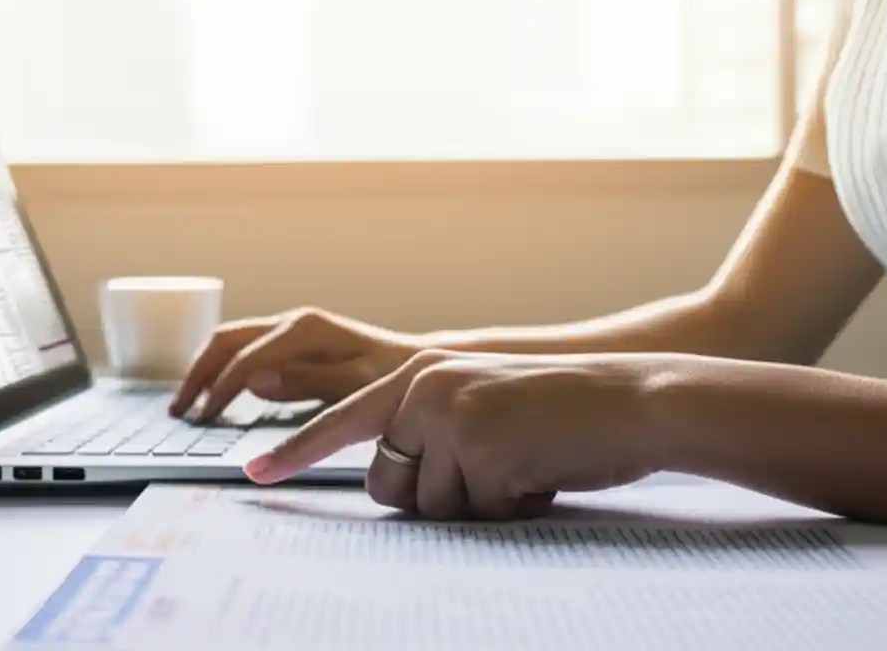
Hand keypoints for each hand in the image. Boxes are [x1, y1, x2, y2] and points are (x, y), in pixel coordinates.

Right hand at [170, 307, 422, 419]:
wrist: (418, 366)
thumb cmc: (394, 379)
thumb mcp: (357, 386)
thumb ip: (307, 382)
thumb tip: (255, 381)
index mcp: (304, 331)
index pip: (245, 360)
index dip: (219, 392)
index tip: (201, 421)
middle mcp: (293, 322)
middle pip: (226, 341)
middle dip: (198, 375)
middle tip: (179, 412)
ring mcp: (292, 329)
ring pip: (231, 342)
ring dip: (205, 370)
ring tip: (188, 405)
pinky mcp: (294, 343)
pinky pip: (245, 350)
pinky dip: (223, 370)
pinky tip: (216, 396)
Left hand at [245, 350, 668, 518]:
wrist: (633, 400)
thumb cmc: (561, 414)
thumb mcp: (480, 407)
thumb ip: (430, 430)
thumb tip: (391, 481)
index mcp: (421, 373)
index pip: (344, 421)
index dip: (295, 450)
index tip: (253, 473)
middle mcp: (425, 389)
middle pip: (386, 486)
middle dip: (430, 498)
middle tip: (490, 472)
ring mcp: (450, 419)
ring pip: (431, 506)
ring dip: (477, 503)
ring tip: (522, 464)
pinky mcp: (480, 452)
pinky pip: (476, 514)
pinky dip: (511, 507)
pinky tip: (540, 472)